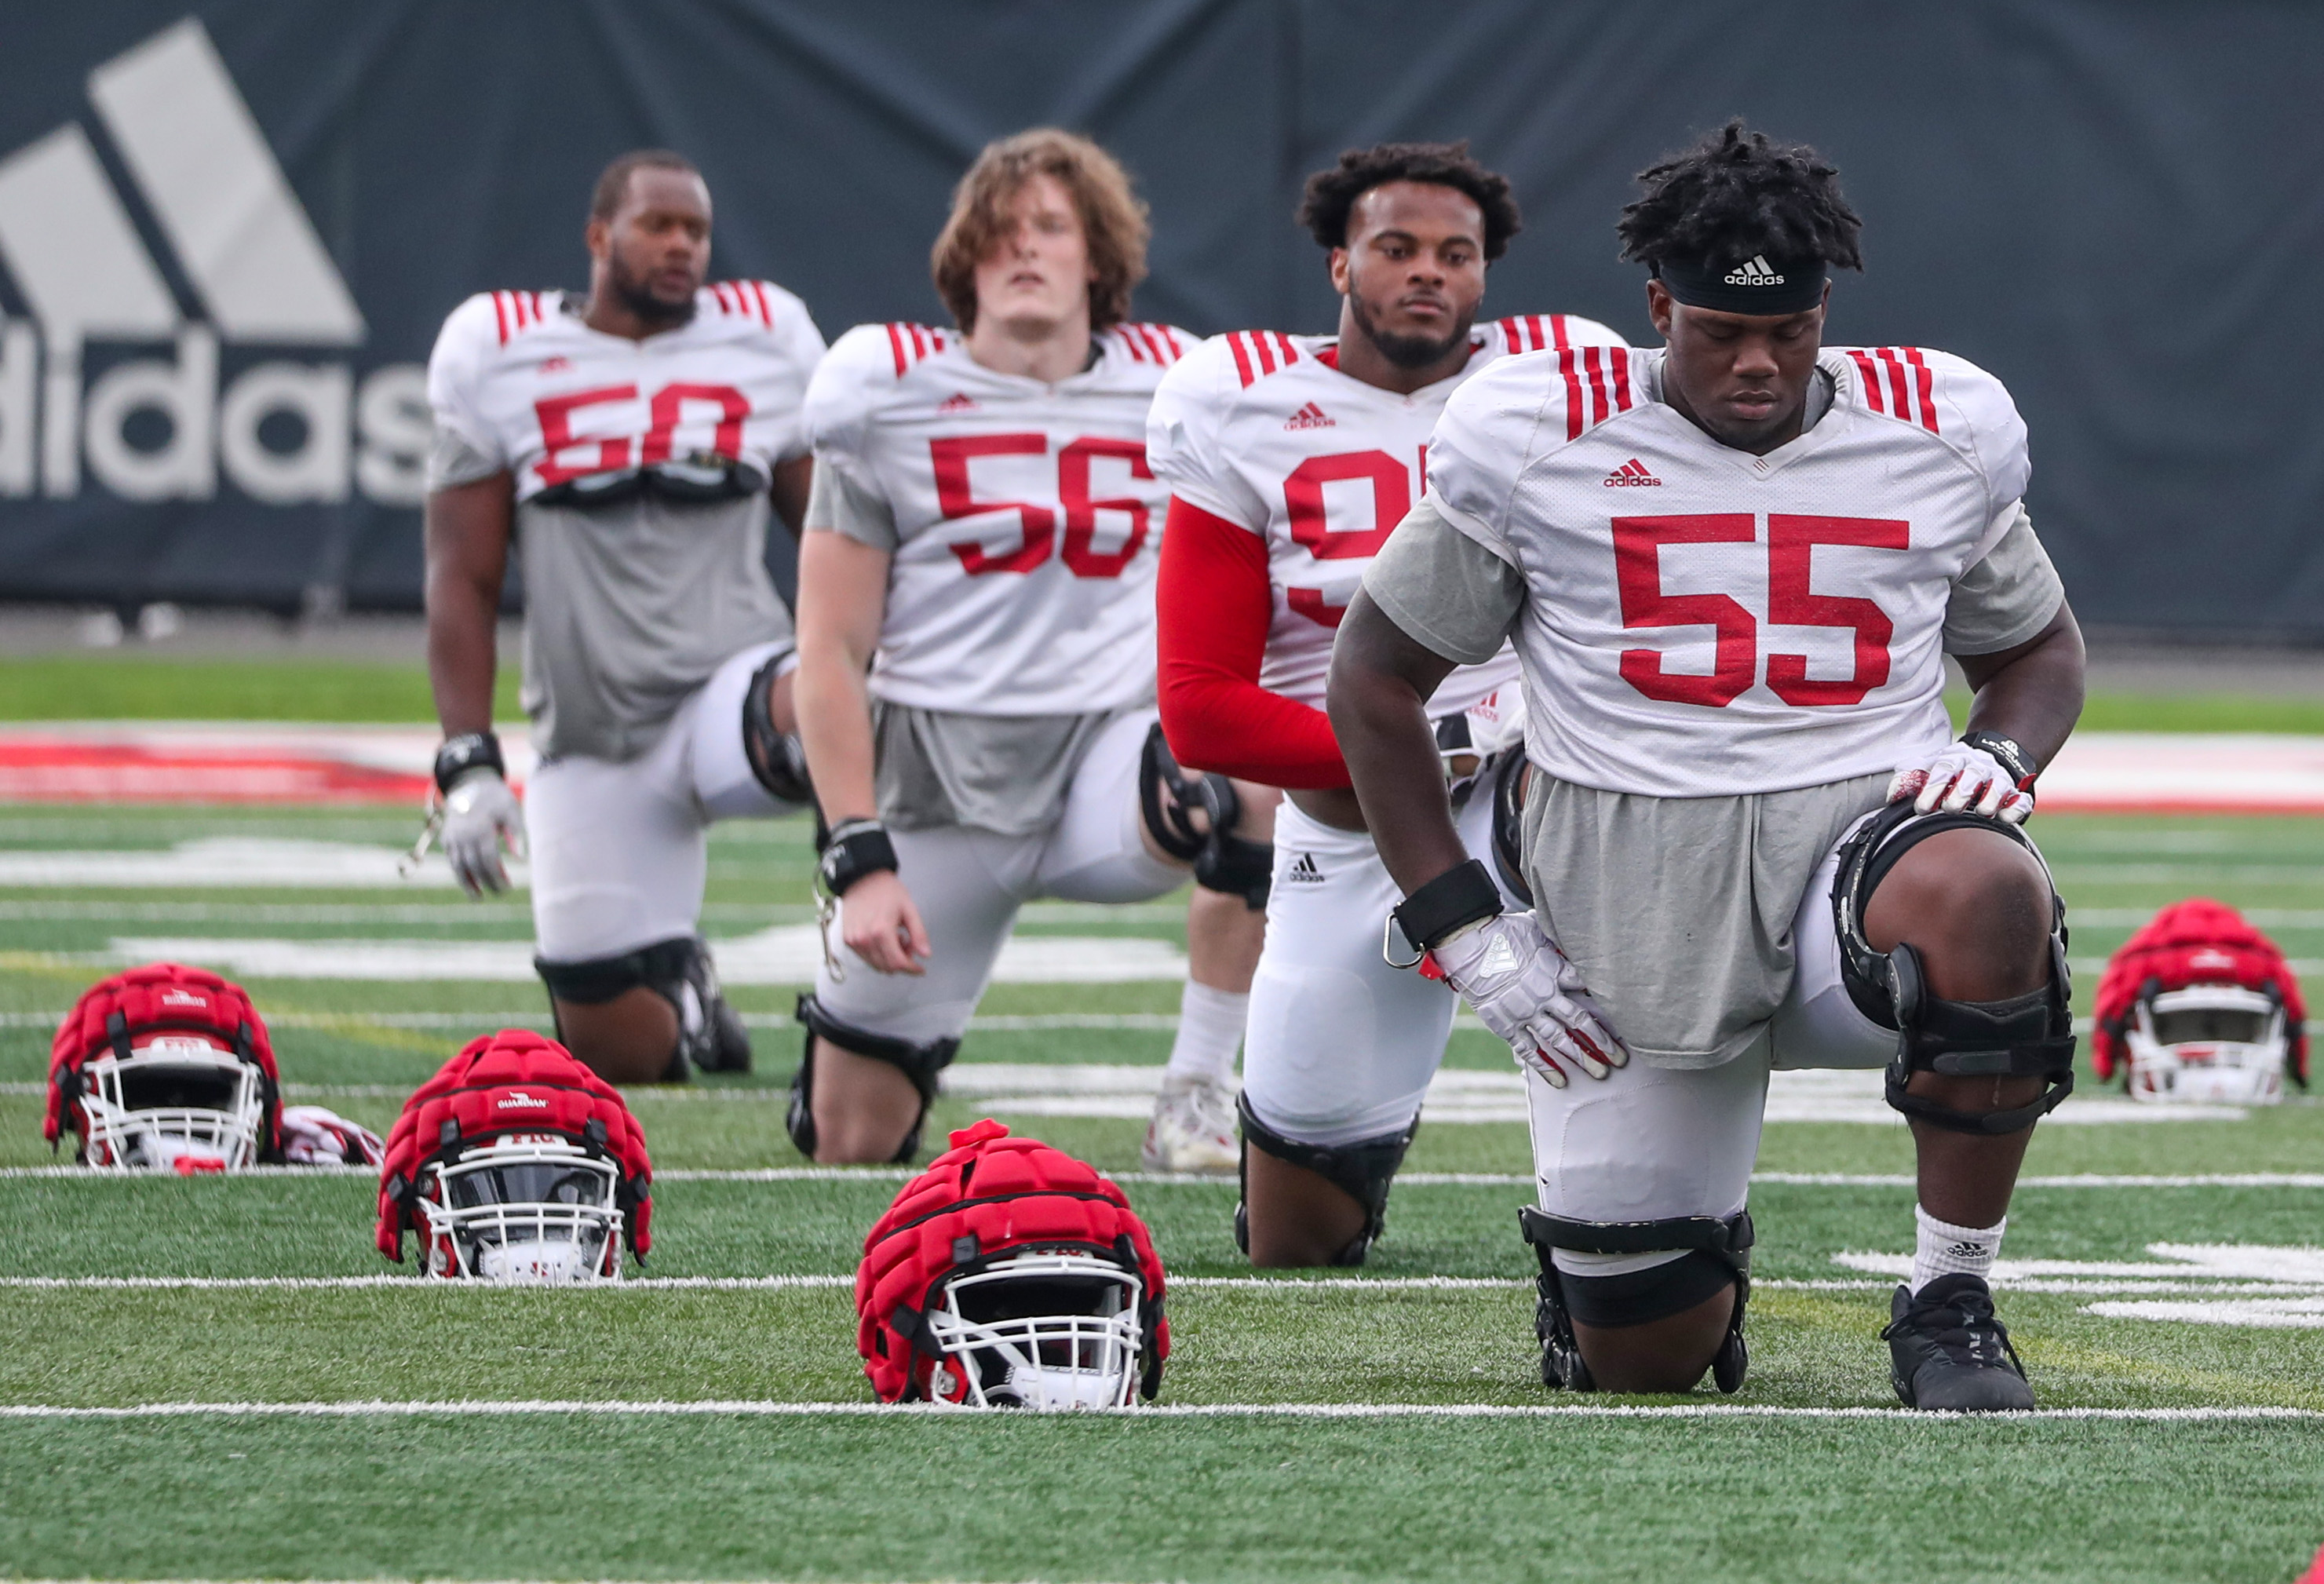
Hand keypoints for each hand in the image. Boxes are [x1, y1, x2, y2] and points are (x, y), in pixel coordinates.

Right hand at [441, 769, 523, 894]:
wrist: (470, 783)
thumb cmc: (496, 798)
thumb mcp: (510, 810)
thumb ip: (516, 834)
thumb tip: (520, 859)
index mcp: (479, 829)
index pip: (488, 860)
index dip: (497, 877)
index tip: (508, 887)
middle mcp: (462, 835)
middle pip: (474, 866)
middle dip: (487, 882)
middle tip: (501, 892)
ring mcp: (452, 837)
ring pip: (458, 866)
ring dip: (468, 883)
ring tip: (478, 897)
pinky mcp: (446, 838)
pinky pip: (452, 859)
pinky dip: (460, 872)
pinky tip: (470, 882)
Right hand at [839, 869, 930, 974]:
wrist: (862, 878)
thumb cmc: (886, 890)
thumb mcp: (909, 909)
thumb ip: (919, 934)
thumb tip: (925, 955)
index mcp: (881, 931)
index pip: (898, 963)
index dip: (912, 969)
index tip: (920, 968)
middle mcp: (864, 939)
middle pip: (887, 967)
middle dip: (902, 962)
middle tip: (909, 946)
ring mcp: (853, 941)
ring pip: (876, 964)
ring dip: (889, 959)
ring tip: (896, 939)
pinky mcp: (846, 939)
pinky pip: (865, 957)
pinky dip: (877, 954)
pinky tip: (883, 939)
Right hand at [1427, 912, 1627, 1087]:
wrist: (1469, 946)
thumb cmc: (1502, 932)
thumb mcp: (1535, 929)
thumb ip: (1553, 938)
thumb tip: (1566, 926)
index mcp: (1555, 971)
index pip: (1589, 993)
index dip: (1607, 1007)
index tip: (1624, 1020)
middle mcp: (1546, 996)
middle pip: (1581, 1022)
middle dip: (1603, 1042)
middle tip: (1620, 1059)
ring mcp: (1526, 1013)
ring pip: (1560, 1041)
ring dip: (1581, 1058)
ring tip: (1600, 1073)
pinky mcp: (1507, 1025)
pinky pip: (1528, 1050)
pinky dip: (1545, 1067)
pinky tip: (1560, 1080)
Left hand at [1886, 741, 2032, 823]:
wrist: (1989, 758)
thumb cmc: (1950, 771)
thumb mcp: (1929, 767)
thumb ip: (1909, 778)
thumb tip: (1892, 797)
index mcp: (1954, 758)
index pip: (1944, 767)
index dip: (1933, 787)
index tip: (1922, 808)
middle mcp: (1978, 767)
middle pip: (1972, 775)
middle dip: (1962, 792)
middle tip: (1952, 808)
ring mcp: (1999, 779)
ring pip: (1999, 785)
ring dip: (1991, 798)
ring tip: (1983, 811)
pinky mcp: (2017, 793)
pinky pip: (2022, 799)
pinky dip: (2016, 807)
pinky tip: (2007, 817)